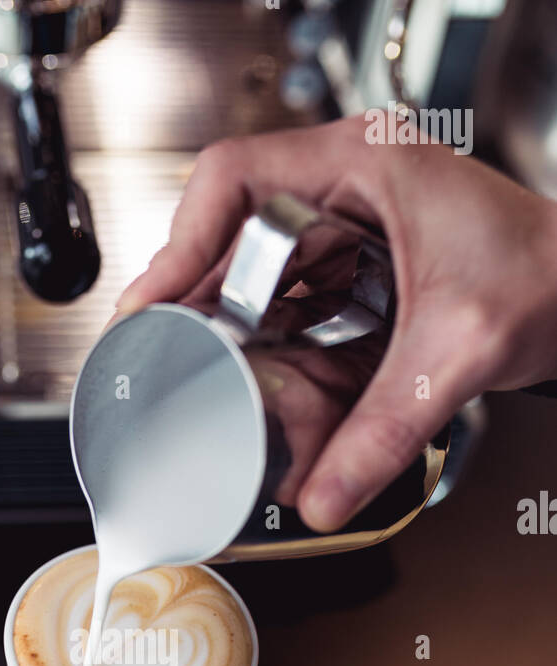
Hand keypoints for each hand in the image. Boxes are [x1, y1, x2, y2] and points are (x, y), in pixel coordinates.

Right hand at [117, 116, 556, 531]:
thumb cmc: (549, 274)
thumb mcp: (457, 352)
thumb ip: (384, 431)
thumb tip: (319, 494)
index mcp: (359, 168)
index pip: (231, 180)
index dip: (177, 243)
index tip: (151, 304)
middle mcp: (340, 194)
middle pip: (227, 239)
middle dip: (193, 306)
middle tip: (157, 362)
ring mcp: (342, 236)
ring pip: (251, 280)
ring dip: (225, 337)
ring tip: (194, 383)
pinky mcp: (350, 276)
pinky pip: (284, 310)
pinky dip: (264, 353)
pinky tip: (250, 387)